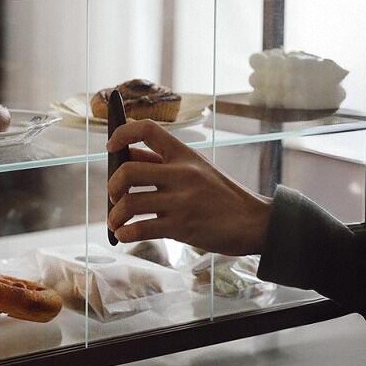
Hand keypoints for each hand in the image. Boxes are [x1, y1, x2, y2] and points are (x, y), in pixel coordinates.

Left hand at [106, 119, 271, 255]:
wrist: (255, 222)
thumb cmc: (221, 195)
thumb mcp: (197, 169)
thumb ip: (163, 164)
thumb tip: (124, 158)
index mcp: (184, 154)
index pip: (147, 129)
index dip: (122, 134)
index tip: (110, 147)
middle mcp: (181, 173)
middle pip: (128, 171)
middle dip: (112, 186)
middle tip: (114, 196)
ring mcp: (181, 200)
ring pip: (129, 203)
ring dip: (115, 215)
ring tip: (116, 222)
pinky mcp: (181, 226)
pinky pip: (141, 228)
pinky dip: (125, 233)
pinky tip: (123, 235)